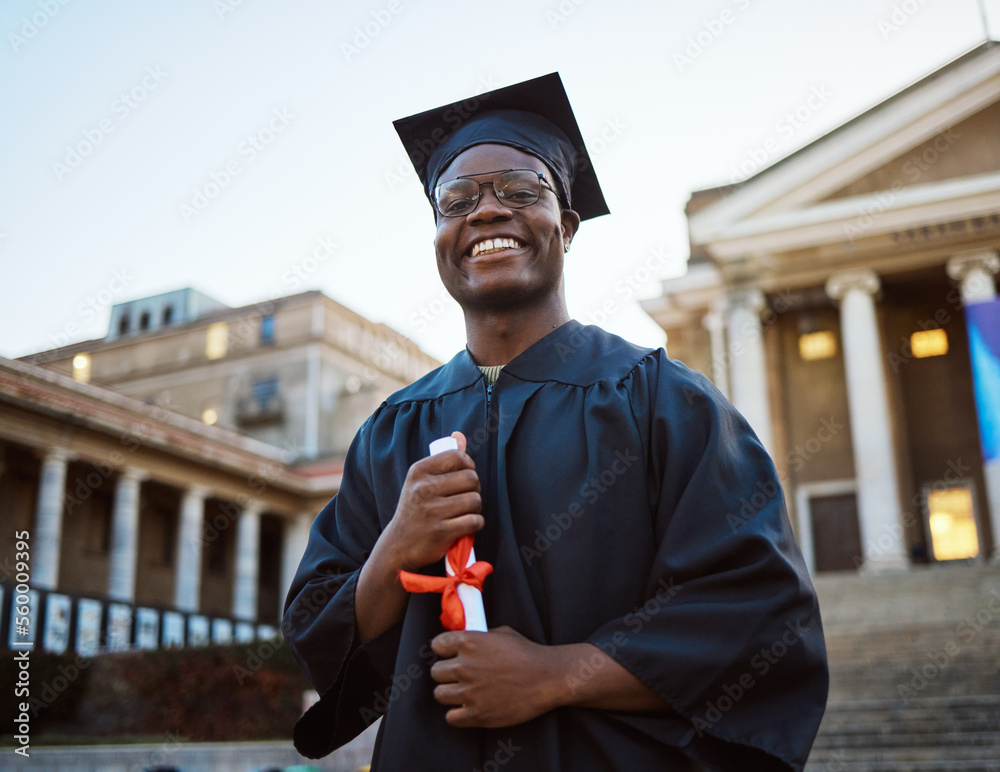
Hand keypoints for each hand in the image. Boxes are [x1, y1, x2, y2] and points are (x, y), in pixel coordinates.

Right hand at [383, 431, 483, 572]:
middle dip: (474, 489)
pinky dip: (475, 524)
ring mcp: (431, 511)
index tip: (464, 477)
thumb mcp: (421, 481)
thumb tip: (459, 436)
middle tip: (464, 498)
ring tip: (463, 512)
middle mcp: (423, 489)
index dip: (469, 466)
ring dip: (475, 508)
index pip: (458, 457)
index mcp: (418, 471)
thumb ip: (443, 459)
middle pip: (472, 478)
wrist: (399, 545)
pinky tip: (464, 526)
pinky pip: (474, 521)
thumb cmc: (415, 509)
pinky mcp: (441, 532)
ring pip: (475, 500)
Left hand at [430, 626, 560, 727]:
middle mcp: (464, 666)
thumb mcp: (502, 634)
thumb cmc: (527, 654)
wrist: (547, 678)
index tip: (451, 655)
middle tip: (460, 676)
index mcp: (469, 642)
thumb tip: (464, 641)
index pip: (437, 645)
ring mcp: (469, 692)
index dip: (444, 650)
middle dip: (447, 674)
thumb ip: (479, 637)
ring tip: (464, 693)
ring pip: (439, 694)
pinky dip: (458, 714)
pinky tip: (470, 708)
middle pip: (436, 672)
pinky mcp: (477, 714)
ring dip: (450, 694)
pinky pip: (451, 717)